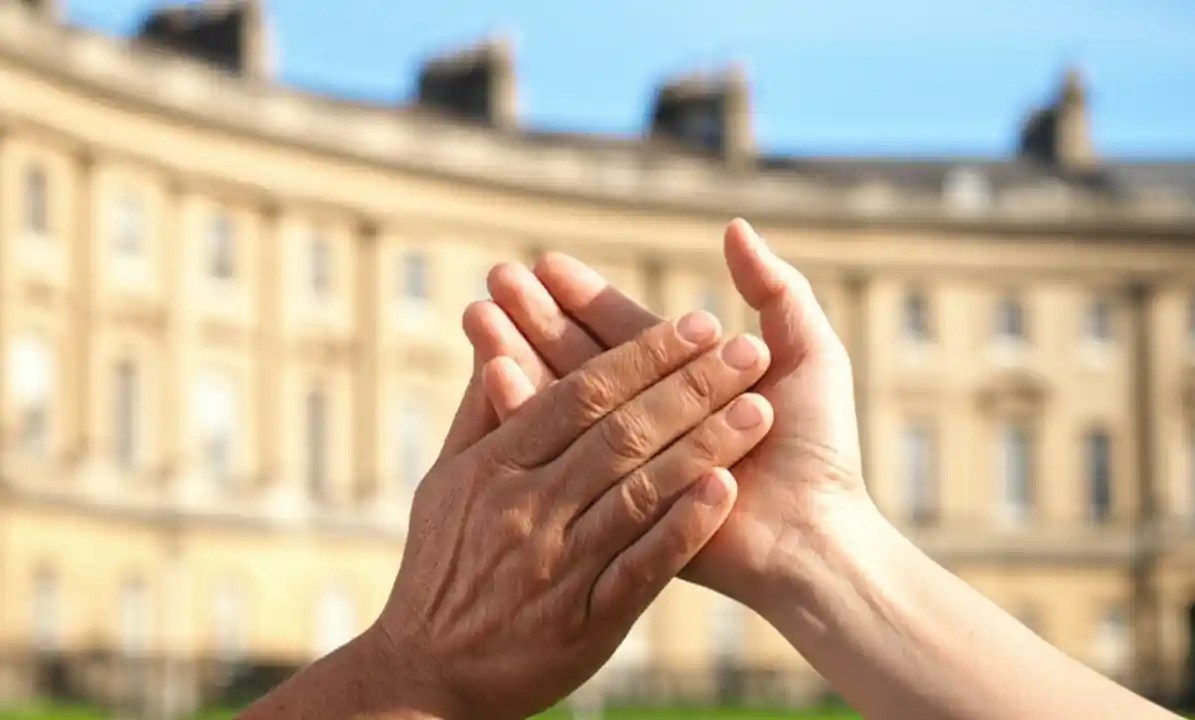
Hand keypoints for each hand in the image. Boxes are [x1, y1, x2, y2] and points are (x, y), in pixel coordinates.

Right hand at [373, 311, 773, 718]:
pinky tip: (727, 490)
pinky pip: (643, 566)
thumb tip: (498, 343)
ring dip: (703, 446)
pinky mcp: (586, 620)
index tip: (697, 324)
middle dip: (691, 386)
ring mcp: (558, 565)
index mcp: (495, 465)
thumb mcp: (445, 482)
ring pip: (639, 492)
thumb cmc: (439, 567)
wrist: (423, 675)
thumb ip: (481, 413)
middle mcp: (528, 508)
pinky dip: (685, 527)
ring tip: (759, 409)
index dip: (643, 356)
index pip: (580, 395)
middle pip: (620, 434)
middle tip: (748, 350)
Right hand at [473, 219, 869, 604]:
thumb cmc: (819, 448)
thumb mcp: (808, 356)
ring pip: (562, 403)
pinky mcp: (612, 511)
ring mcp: (625, 469)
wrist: (821, 538)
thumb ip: (775, 290)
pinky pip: (562, 459)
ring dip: (521, 357)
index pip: (620, 333)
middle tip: (495, 279)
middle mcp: (649, 423)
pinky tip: (495, 379)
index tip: (541, 263)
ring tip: (479, 318)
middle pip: (581, 361)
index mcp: (682, 385)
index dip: (582, 297)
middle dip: (537, 317)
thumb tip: (731, 226)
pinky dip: (533, 418)